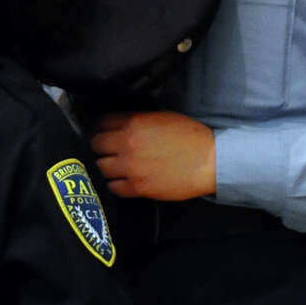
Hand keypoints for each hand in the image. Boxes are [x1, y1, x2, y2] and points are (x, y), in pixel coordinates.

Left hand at [89, 110, 216, 199]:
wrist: (209, 161)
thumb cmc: (191, 137)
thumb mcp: (163, 117)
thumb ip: (138, 119)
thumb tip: (121, 123)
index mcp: (134, 123)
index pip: (103, 122)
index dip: (100, 126)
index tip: (102, 131)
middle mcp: (128, 144)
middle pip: (96, 144)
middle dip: (98, 146)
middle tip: (104, 150)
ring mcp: (131, 167)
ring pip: (100, 167)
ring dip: (104, 166)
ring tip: (110, 166)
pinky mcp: (138, 187)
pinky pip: (113, 188)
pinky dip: (114, 184)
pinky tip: (120, 181)